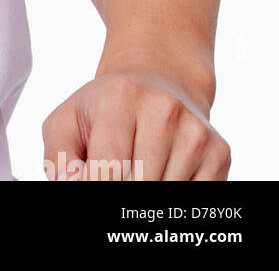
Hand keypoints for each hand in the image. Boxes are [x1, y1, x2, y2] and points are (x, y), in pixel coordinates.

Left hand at [41, 67, 230, 180]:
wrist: (157, 80)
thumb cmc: (104, 108)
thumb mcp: (67, 121)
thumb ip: (59, 157)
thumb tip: (74, 185)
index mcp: (118, 99)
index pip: (109, 169)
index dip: (97, 187)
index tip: (93, 185)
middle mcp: (163, 111)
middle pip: (140, 185)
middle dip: (123, 191)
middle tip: (118, 175)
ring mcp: (195, 132)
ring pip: (168, 194)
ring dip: (149, 196)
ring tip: (138, 170)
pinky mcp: (219, 151)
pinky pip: (197, 197)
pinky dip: (175, 197)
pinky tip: (163, 173)